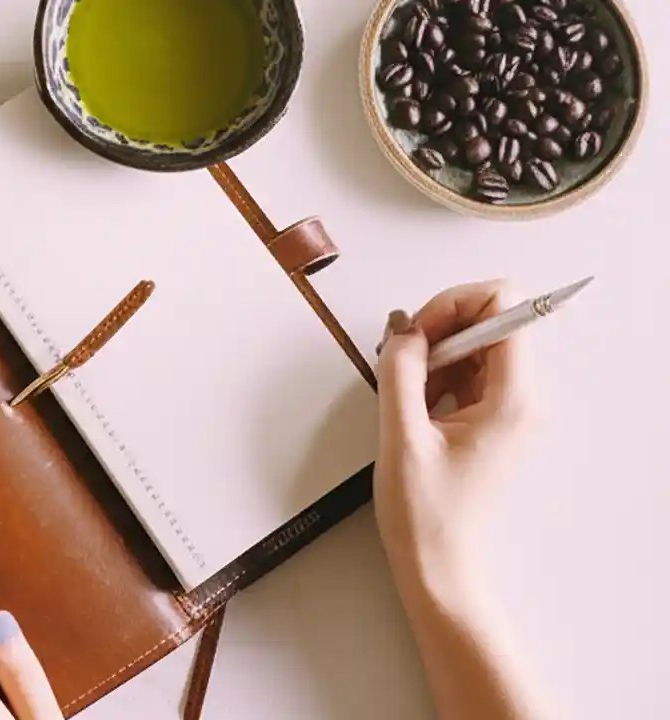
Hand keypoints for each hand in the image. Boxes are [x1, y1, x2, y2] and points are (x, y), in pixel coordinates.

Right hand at [374, 281, 536, 581]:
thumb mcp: (401, 434)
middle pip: (490, 318)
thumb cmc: (426, 512)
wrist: (439, 562)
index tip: (416, 332)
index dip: (453, 304)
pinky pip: (468, 369)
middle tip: (399, 355)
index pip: (503, 304)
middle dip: (439, 325)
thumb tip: (402, 327)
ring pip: (475, 342)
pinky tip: (412, 400)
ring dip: (434, 351)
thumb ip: (400, 370)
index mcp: (514, 398)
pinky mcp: (493, 416)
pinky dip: (437, 371)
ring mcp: (511, 406)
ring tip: (401, 386)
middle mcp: (523, 396)